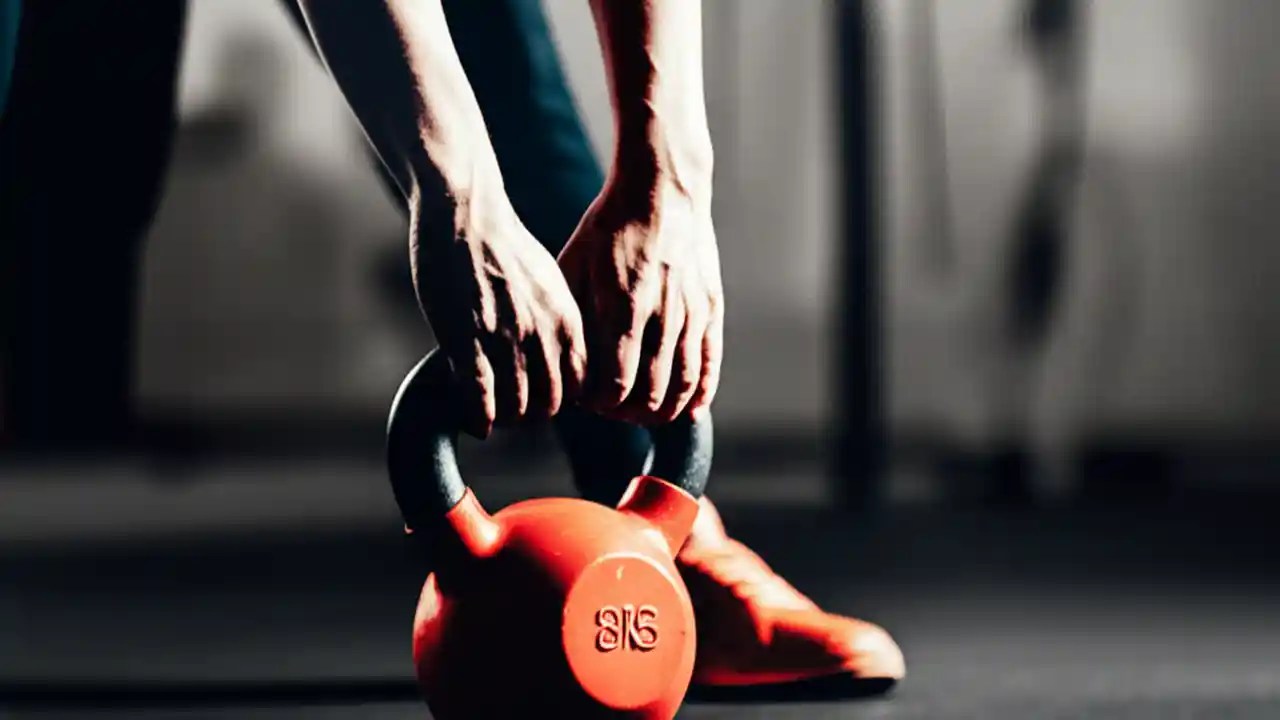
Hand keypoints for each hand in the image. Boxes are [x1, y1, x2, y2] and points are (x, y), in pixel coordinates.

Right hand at [412, 195, 587, 437]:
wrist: (465, 212)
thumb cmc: (504, 244)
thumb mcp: (550, 282)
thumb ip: (559, 320)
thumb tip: (562, 355)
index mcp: (566, 319)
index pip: (580, 385)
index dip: (563, 399)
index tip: (545, 397)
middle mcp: (540, 333)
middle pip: (550, 404)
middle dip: (534, 415)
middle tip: (517, 412)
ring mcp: (502, 338)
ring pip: (515, 407)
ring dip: (505, 419)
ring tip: (495, 416)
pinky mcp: (464, 340)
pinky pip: (480, 397)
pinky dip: (479, 417)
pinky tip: (476, 423)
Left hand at [558, 179, 723, 424]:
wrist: (662, 190)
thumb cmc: (610, 228)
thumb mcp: (575, 267)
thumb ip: (573, 317)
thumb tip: (568, 364)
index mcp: (622, 307)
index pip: (615, 384)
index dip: (601, 404)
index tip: (589, 401)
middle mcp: (661, 315)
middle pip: (650, 394)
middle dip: (628, 414)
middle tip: (614, 411)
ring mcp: (691, 313)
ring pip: (683, 386)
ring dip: (662, 410)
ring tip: (644, 413)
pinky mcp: (711, 308)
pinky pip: (710, 364)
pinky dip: (700, 395)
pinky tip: (687, 410)